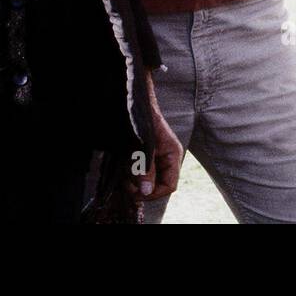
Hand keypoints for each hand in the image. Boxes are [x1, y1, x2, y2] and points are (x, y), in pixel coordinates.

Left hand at [129, 73, 182, 202]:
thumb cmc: (141, 120)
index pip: (169, 185)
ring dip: (133, 179)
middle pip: (157, 185)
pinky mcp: (145, 156)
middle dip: (141, 186)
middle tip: (126, 182)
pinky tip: (124, 165)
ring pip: (146, 180)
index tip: (136, 193)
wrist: (134, 102)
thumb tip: (146, 192)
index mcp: (172, 155)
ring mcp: (156, 157)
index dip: (153, 193)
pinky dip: (130, 173)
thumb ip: (145, 169)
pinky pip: (140, 172)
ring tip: (123, 170)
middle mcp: (166, 158)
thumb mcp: (142, 146)